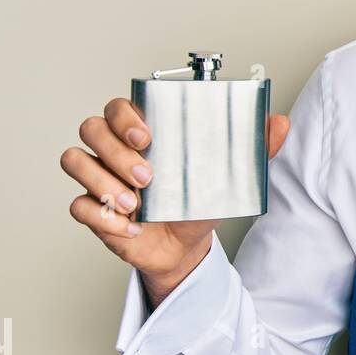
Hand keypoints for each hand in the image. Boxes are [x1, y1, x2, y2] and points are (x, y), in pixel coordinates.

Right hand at [62, 98, 290, 305]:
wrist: (186, 247)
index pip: (118, 106)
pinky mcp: (93, 210)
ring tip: (138, 203)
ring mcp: (99, 177)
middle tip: (149, 176)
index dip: (124, 116)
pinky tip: (131, 227)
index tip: (146, 135)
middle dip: (116, 151)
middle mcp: (113, 149)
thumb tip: (280, 123)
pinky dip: (102, 216)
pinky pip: (78, 205)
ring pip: (75, 160)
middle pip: (91, 127)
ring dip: (104, 181)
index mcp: (142, 131)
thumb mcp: (228, 175)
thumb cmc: (198, 202)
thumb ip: (253, 147)